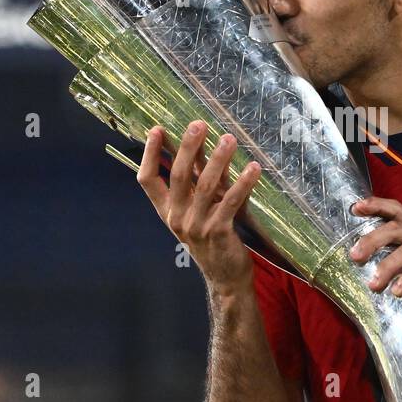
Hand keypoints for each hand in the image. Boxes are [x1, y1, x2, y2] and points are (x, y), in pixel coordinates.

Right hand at [137, 121, 261, 293]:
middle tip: (198, 124)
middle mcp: (177, 218)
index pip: (147, 180)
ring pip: (206, 186)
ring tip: (229, 139)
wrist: (225, 277)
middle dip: (187, 148)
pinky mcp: (219, 233)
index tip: (155, 130)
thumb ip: (197, 183)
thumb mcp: (197, 210)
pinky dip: (243, 184)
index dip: (149, 155)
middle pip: (178, 176)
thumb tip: (198, 146)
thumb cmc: (212, 237)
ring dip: (218, 160)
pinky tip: (254, 168)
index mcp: (167, 211)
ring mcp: (197, 226)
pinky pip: (231, 203)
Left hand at [350, 195, 401, 311]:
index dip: (376, 205)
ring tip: (374, 285)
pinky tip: (397, 291)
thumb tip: (378, 280)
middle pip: (395, 229)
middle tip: (354, 257)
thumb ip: (400, 270)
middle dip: (371, 240)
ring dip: (387, 267)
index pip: (396, 210)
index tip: (355, 206)